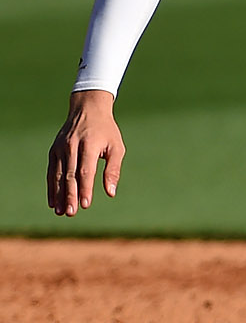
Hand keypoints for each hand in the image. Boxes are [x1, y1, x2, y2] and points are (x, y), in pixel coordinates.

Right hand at [47, 88, 121, 216]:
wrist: (87, 109)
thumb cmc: (106, 131)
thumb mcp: (116, 147)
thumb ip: (113, 170)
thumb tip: (110, 193)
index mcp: (88, 145)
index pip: (85, 171)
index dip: (85, 189)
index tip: (86, 204)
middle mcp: (71, 147)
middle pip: (69, 175)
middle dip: (70, 195)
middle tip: (72, 213)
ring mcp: (60, 148)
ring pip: (57, 175)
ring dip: (58, 195)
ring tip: (61, 212)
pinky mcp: (54, 151)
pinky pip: (51, 172)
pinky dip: (51, 187)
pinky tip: (53, 201)